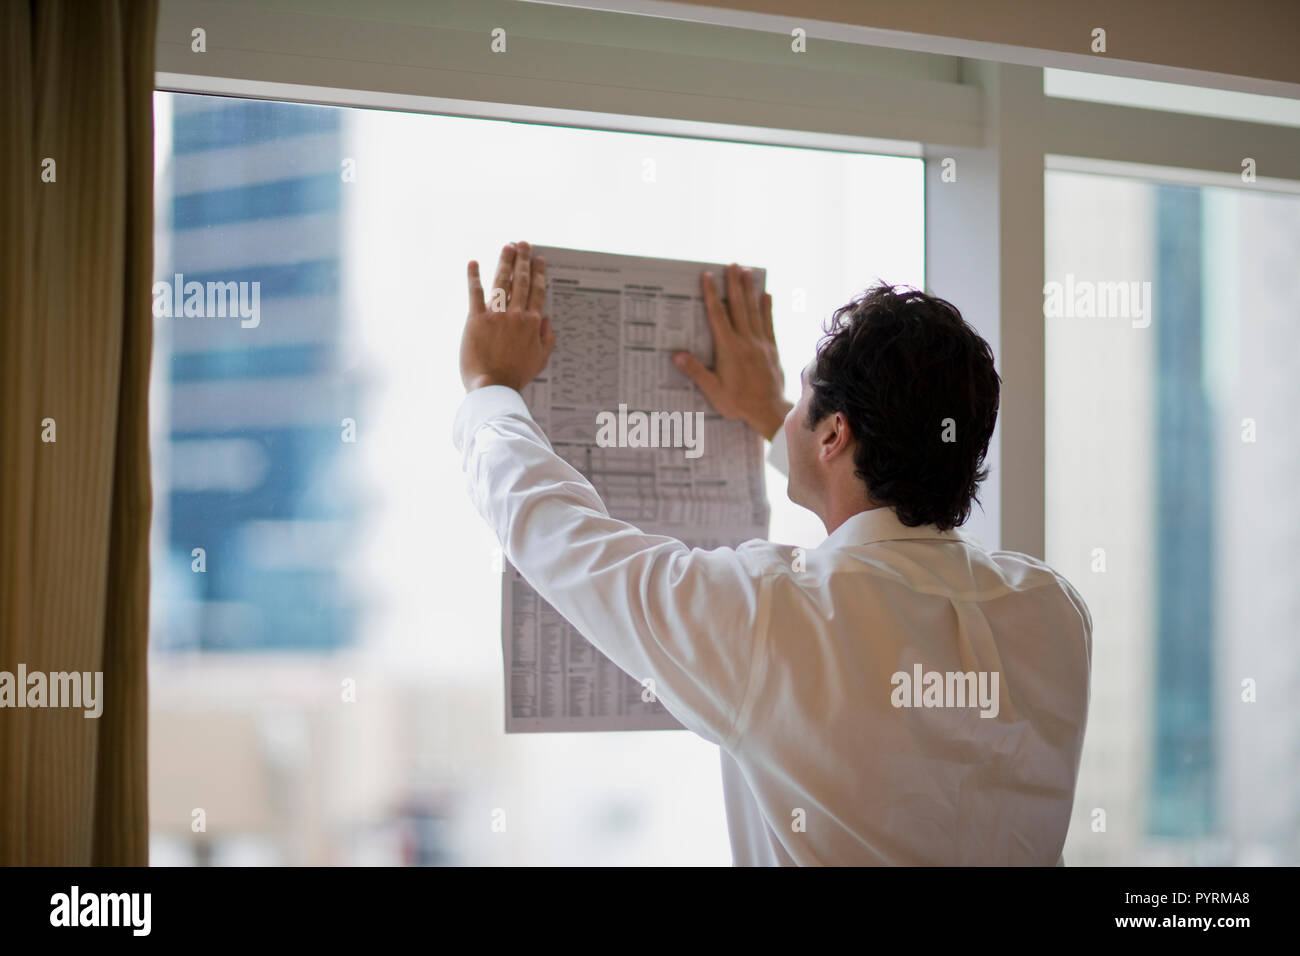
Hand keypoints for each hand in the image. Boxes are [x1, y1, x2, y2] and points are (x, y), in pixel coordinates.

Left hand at [461, 241, 555, 391]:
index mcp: (532, 324)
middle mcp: (516, 314)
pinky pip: (475, 293)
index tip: (539, 259)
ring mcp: (496, 315)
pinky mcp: (476, 319)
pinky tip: (473, 263)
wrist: (493, 387)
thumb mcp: (540, 360)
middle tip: (523, 244)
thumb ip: (547, 339)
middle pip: (521, 280)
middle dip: (523, 260)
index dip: (538, 273)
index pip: (537, 291)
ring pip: (502, 281)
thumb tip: (548, 320)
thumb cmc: (516, 377)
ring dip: (505, 261)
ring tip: (507, 247)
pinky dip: (473, 276)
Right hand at [673, 263, 792, 440]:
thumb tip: (676, 355)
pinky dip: (767, 308)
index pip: (718, 315)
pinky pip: (768, 323)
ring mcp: (761, 343)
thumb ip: (696, 371)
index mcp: (729, 348)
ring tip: (747, 271)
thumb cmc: (739, 403)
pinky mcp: (771, 349)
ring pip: (754, 310)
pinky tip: (766, 295)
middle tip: (731, 264)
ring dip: (749, 289)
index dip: (711, 294)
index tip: (707, 276)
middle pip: (738, 306)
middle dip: (734, 283)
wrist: (769, 410)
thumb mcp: (713, 390)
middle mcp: (746, 341)